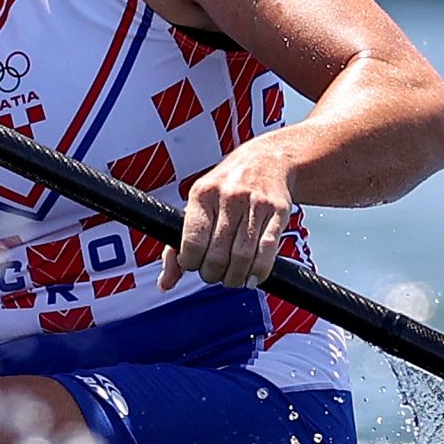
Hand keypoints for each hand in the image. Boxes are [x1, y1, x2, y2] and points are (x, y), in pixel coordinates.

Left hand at [159, 141, 296, 289]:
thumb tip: (165, 284)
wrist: (267, 160)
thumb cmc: (225, 188)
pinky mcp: (278, 212)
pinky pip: (268, 250)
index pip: (192, 241)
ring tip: (232, 278)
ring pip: (242, 256)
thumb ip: (176, 246)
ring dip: (235, 277)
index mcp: (202, 195)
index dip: (190, 263)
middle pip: (217, 254)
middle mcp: (228, 197)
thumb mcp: (196, 206)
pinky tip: (252, 276)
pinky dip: (259, 271)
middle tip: (214, 274)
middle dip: (213, 274)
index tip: (193, 265)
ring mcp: (255, 204)